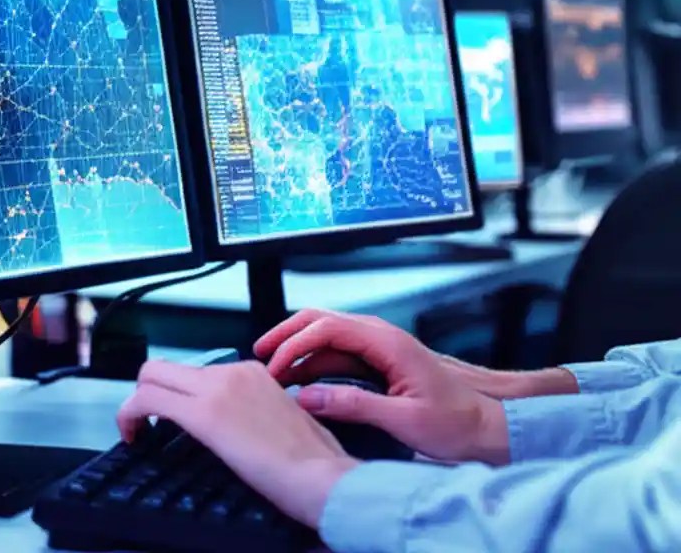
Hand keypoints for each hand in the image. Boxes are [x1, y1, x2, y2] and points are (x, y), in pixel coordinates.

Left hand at [117, 360, 357, 527]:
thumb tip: (234, 424)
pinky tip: (133, 436)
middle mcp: (233, 372)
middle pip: (165, 366)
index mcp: (253, 372)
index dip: (175, 394)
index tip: (171, 417)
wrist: (323, 476)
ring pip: (150, 377)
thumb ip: (255, 411)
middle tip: (145, 422)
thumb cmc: (314, 463)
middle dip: (147, 392)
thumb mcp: (285, 421)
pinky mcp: (204, 413)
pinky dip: (130, 415)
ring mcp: (217, 389)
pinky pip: (147, 400)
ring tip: (138, 432)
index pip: (195, 371)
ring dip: (136, 405)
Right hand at [254, 309, 509, 464]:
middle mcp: (381, 337)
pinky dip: (311, 362)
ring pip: (326, 335)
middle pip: (321, 320)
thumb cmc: (456, 422)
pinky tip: (299, 381)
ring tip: (272, 369)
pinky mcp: (378, 362)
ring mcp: (379, 348)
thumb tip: (308, 398)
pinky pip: (336, 353)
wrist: (487, 426)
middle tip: (259, 355)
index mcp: (388, 343)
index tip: (274, 367)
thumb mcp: (403, 419)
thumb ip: (354, 405)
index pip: (326, 328)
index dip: (294, 344)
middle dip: (286, 335)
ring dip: (296, 348)